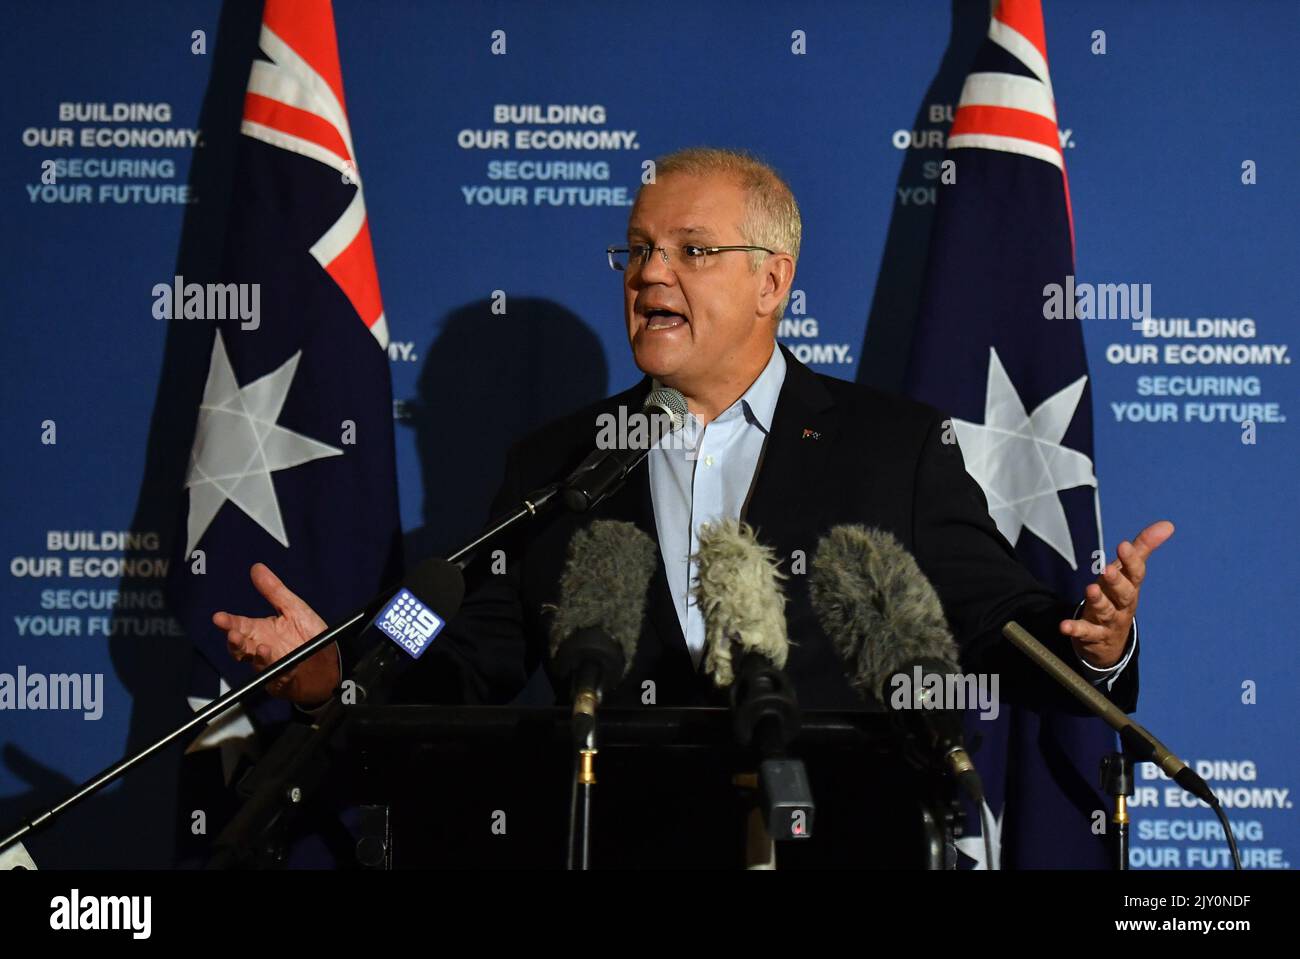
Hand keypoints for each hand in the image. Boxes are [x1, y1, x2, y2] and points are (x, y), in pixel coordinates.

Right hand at [213, 563, 339, 703]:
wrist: (331, 659)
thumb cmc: (309, 634)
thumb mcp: (294, 608)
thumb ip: (274, 590)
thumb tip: (257, 568)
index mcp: (261, 631)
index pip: (238, 625)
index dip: (227, 622)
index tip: (219, 617)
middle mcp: (261, 649)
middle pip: (241, 647)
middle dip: (235, 641)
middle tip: (232, 634)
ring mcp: (271, 666)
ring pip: (256, 663)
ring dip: (256, 656)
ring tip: (261, 647)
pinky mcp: (283, 681)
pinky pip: (278, 677)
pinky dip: (278, 669)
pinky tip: (280, 660)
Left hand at [1060, 521, 1173, 668]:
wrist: (1111, 640)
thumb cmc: (1118, 597)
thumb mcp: (1129, 574)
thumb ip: (1142, 548)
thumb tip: (1168, 524)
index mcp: (1131, 587)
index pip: (1135, 573)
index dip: (1131, 560)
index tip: (1123, 545)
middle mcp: (1122, 604)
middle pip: (1124, 594)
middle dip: (1116, 582)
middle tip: (1107, 570)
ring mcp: (1109, 621)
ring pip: (1106, 611)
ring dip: (1098, 601)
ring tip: (1089, 590)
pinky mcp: (1092, 635)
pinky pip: (1085, 632)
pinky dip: (1075, 629)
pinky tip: (1064, 626)